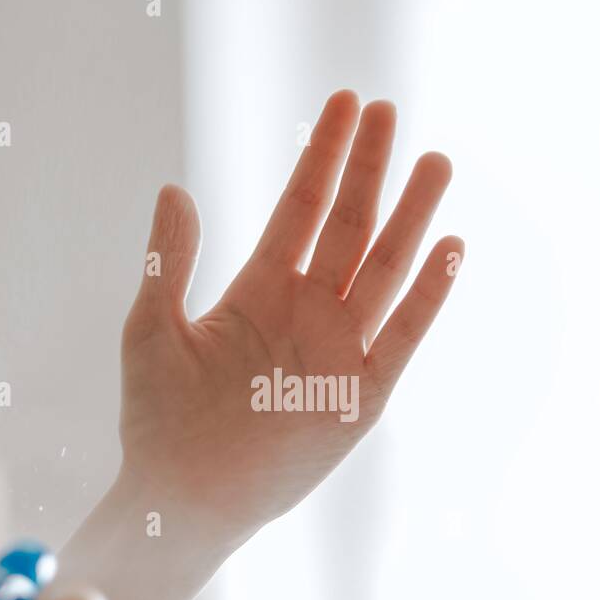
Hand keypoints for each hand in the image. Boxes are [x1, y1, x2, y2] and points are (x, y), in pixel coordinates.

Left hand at [119, 90, 462, 542]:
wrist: (185, 497)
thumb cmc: (158, 420)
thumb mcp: (151, 329)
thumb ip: (170, 261)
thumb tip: (175, 187)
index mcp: (260, 288)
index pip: (301, 206)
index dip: (324, 156)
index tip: (345, 103)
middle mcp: (306, 311)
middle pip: (350, 226)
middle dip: (370, 169)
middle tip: (390, 110)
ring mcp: (338, 350)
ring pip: (385, 271)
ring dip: (411, 218)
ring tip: (434, 163)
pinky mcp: (360, 396)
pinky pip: (402, 338)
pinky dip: (427, 296)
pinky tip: (449, 248)